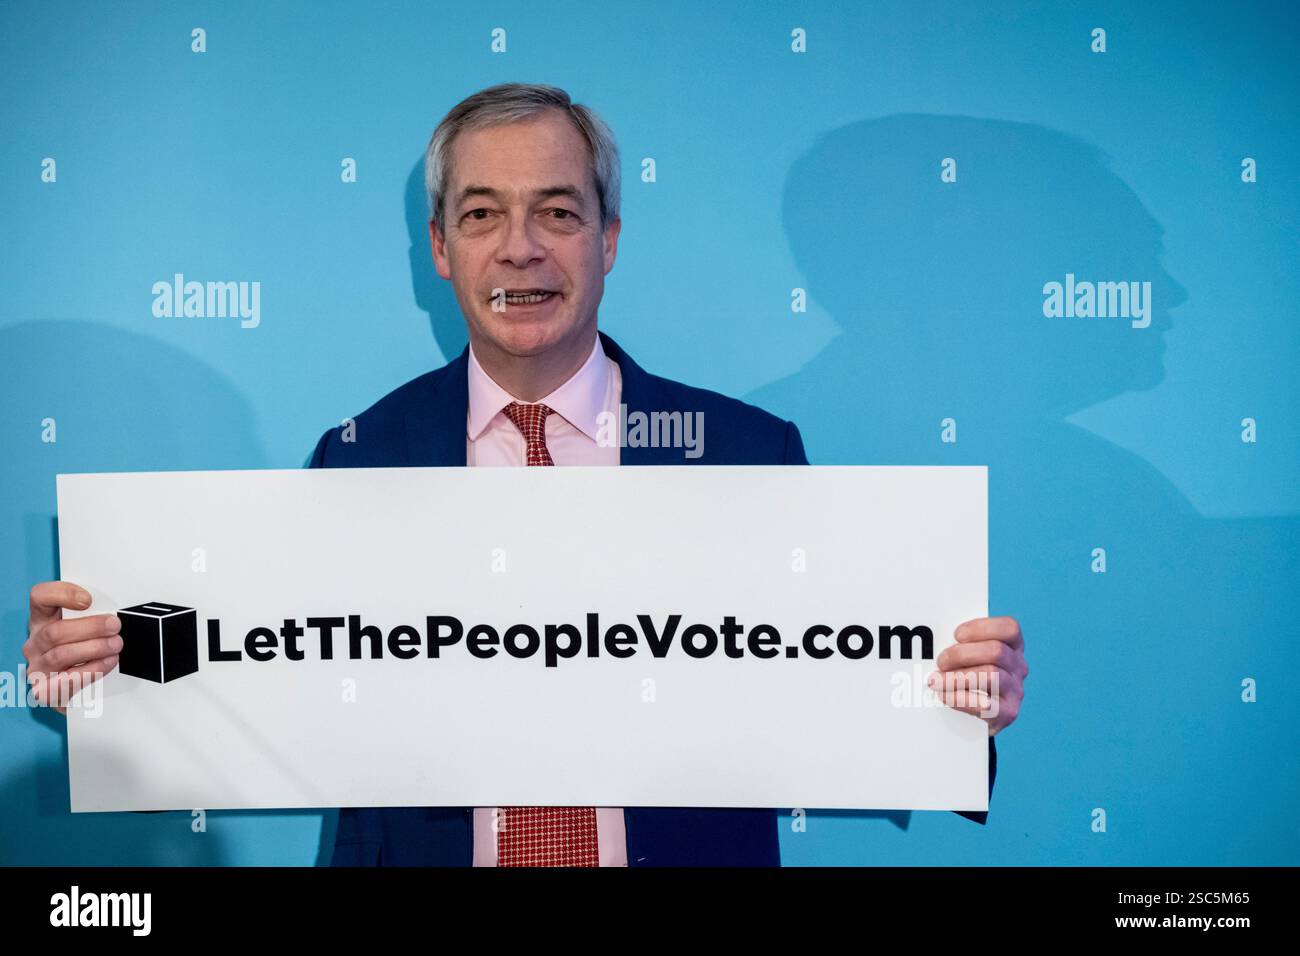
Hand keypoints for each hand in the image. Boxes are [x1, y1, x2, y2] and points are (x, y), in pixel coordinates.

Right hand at [23, 581, 121, 715]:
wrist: (81, 691)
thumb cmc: (86, 651)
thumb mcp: (87, 627)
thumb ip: (94, 614)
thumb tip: (114, 608)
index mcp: (43, 620)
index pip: (39, 598)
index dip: (61, 594)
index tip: (88, 599)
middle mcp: (36, 642)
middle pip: (55, 631)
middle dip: (90, 627)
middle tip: (115, 626)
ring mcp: (38, 667)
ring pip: (61, 654)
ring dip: (93, 648)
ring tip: (116, 645)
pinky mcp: (45, 691)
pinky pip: (67, 680)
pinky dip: (91, 670)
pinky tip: (108, 662)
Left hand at [928, 615, 1026, 735]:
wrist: (974, 717)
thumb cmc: (968, 675)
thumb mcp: (969, 654)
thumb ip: (961, 644)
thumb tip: (936, 639)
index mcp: (1013, 645)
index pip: (1009, 628)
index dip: (981, 628)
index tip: (956, 634)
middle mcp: (1018, 666)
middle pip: (996, 651)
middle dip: (962, 654)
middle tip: (941, 661)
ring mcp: (1016, 690)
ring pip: (991, 675)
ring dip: (958, 677)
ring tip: (936, 681)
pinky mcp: (1008, 713)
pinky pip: (986, 705)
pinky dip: (961, 699)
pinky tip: (945, 696)